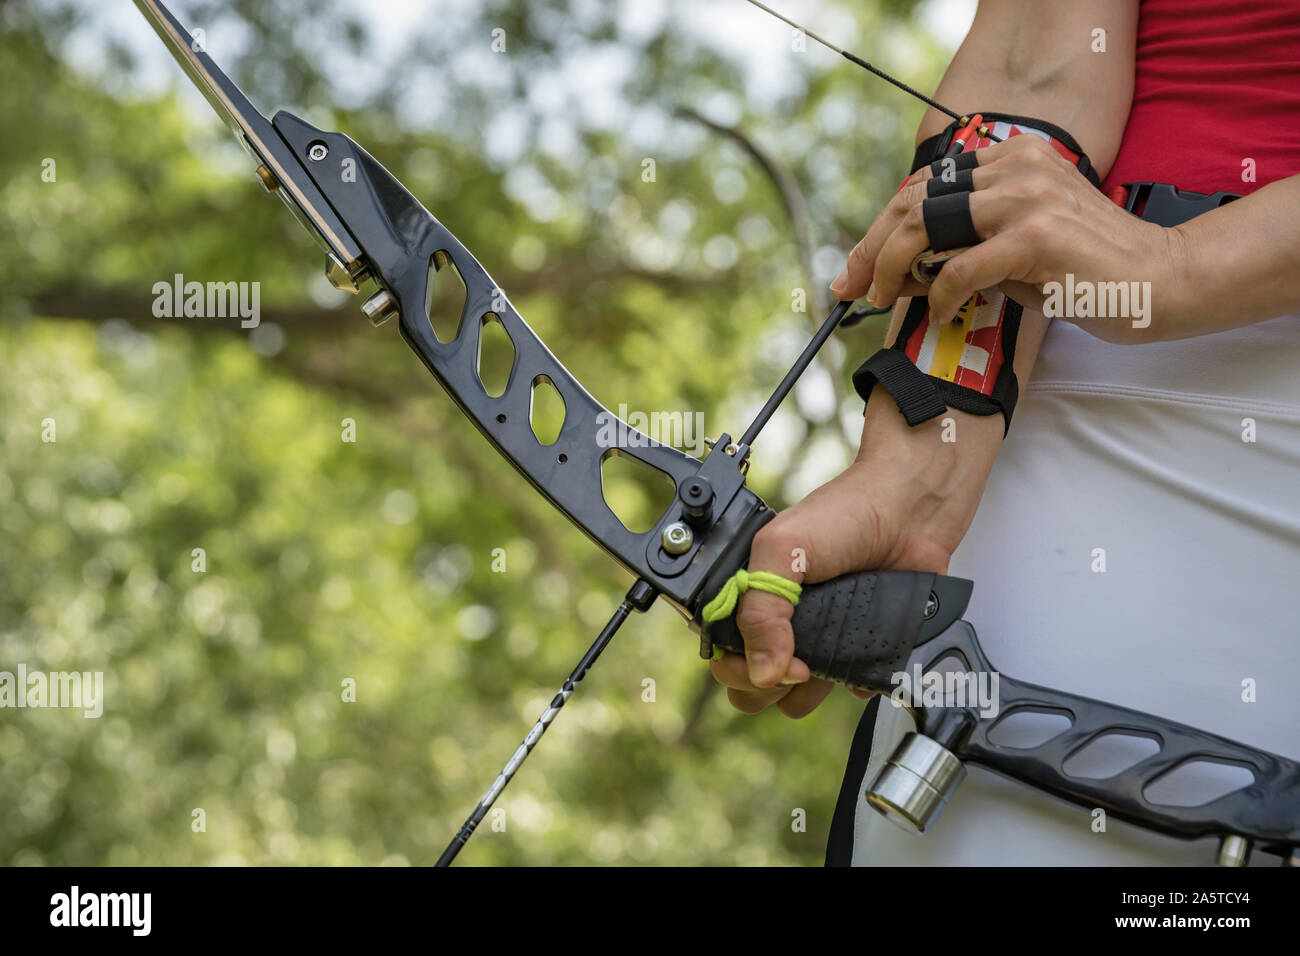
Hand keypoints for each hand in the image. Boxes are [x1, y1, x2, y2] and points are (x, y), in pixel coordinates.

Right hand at [711, 406, 1001, 717]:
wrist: (909, 511)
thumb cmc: (843, 516)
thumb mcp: (783, 551)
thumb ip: (760, 613)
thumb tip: (761, 673)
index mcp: (748, 597)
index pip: (721, 655)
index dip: (741, 669)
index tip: (778, 661)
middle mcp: (777, 623)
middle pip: (752, 687)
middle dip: (771, 686)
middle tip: (800, 665)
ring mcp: (815, 638)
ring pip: (796, 697)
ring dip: (809, 691)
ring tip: (829, 662)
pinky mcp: (853, 648)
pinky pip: (847, 686)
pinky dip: (856, 679)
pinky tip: (865, 651)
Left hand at [830, 134, 1182, 343]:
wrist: (1159, 280)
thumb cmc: (1085, 272)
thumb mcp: (1016, 249)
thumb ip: (963, 249)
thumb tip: (897, 272)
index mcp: (1012, 159)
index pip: (925, 188)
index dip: (880, 228)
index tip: (856, 267)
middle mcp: (1016, 167)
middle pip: (914, 201)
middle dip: (870, 246)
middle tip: (848, 285)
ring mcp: (1026, 198)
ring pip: (926, 226)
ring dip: (890, 266)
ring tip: (878, 297)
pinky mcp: (1036, 236)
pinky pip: (959, 268)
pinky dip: (937, 294)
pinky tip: (938, 312)